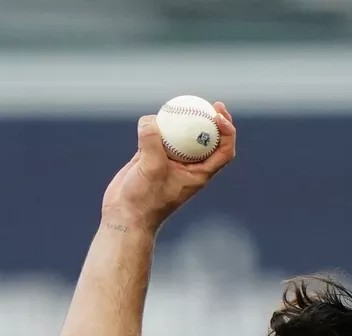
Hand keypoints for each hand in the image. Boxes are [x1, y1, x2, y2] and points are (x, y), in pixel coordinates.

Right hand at [100, 102, 235, 231]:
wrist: (124, 215)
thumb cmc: (144, 200)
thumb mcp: (150, 168)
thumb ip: (152, 142)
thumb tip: (151, 120)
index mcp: (199, 174)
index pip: (223, 151)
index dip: (227, 131)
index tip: (218, 116)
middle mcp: (188, 166)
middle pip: (207, 139)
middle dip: (212, 120)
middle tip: (209, 104)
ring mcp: (170, 161)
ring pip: (181, 135)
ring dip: (181, 120)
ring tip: (178, 106)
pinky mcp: (151, 157)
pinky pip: (158, 136)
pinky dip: (156, 126)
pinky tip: (149, 120)